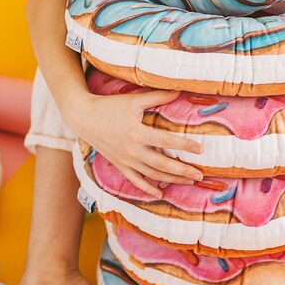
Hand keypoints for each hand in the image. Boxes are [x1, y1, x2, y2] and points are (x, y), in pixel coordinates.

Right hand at [64, 89, 203, 198]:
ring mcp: (126, 160)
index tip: (200, 150)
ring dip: (171, 179)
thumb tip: (179, 91)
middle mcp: (133, 150)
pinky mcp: (120, 165)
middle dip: (183, 170)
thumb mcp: (134, 100)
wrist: (84, 118)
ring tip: (188, 181)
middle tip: (200, 175)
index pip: (167, 140)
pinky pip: (135, 180)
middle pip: (163, 164)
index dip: (185, 145)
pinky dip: (148, 188)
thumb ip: (158, 97)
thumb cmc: (110, 106)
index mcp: (138, 133)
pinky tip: (160, 193)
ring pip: (152, 174)